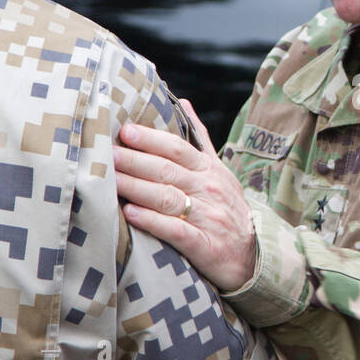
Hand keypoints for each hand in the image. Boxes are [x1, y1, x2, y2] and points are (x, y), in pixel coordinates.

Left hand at [113, 98, 258, 293]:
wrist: (252, 256)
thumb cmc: (227, 209)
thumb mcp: (220, 171)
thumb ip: (200, 139)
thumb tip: (182, 102)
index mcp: (210, 170)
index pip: (178, 149)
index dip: (151, 139)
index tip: (125, 131)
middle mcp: (209, 190)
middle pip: (167, 171)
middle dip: (135, 161)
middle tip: (107, 153)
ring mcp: (208, 217)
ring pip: (168, 198)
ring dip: (137, 188)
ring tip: (111, 181)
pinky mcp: (204, 245)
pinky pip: (176, 230)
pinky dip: (153, 221)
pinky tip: (132, 214)